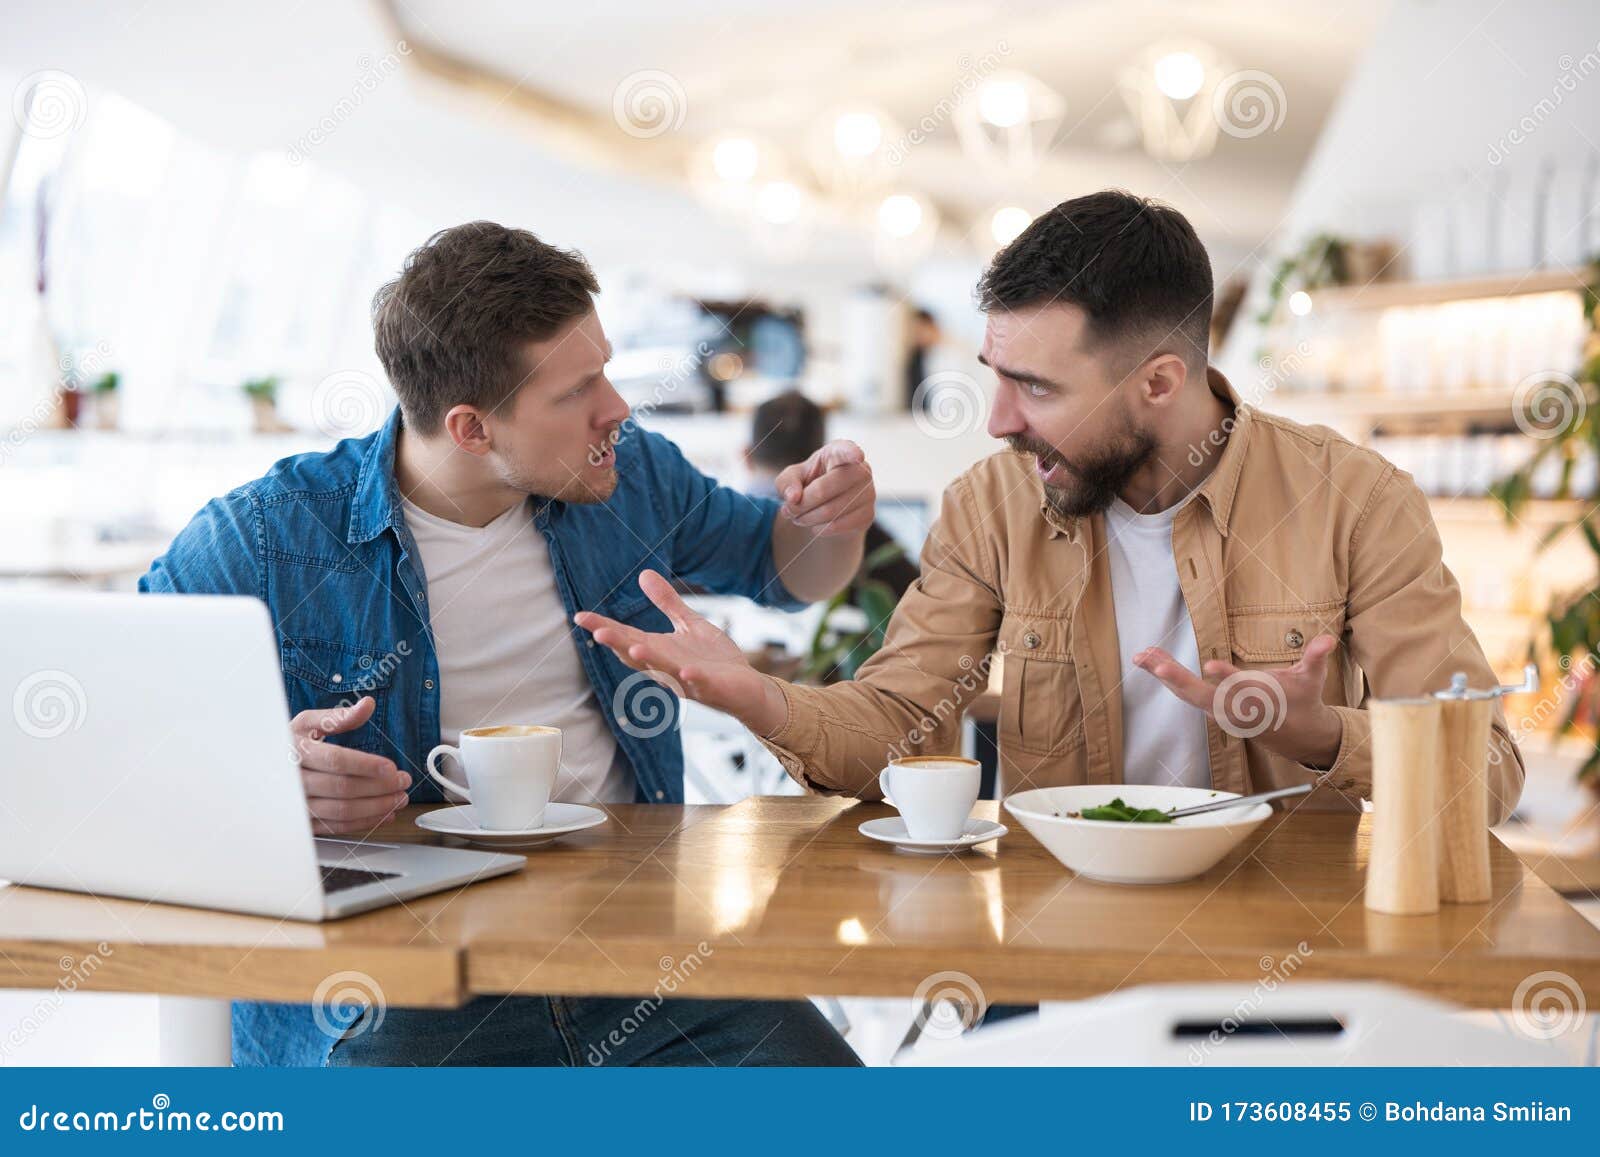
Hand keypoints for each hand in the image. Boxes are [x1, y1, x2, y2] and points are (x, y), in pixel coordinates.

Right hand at [290, 696, 411, 834]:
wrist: (261, 768)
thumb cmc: (289, 743)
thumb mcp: (307, 723)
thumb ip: (338, 716)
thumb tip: (367, 705)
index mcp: (297, 751)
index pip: (336, 760)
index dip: (366, 765)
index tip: (391, 768)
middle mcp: (295, 780)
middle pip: (343, 787)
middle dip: (379, 787)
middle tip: (404, 782)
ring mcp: (298, 804)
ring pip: (342, 810)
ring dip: (377, 807)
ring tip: (399, 798)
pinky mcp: (304, 821)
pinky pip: (337, 825)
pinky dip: (365, 821)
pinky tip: (384, 813)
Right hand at [574, 570, 787, 735]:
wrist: (746, 687)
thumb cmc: (714, 659)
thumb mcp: (688, 624)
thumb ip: (666, 603)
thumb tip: (643, 574)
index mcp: (659, 651)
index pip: (626, 637)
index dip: (604, 628)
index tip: (580, 616)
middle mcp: (666, 667)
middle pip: (637, 655)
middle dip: (618, 644)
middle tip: (597, 632)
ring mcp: (686, 679)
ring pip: (664, 670)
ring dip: (649, 660)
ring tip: (634, 647)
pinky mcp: (710, 687)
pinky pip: (699, 683)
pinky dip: (692, 678)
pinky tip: (686, 671)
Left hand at [774, 439, 874, 536]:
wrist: (826, 507)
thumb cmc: (809, 484)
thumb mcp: (792, 478)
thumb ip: (787, 482)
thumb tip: (793, 498)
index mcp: (840, 452)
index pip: (847, 451)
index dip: (852, 453)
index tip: (856, 456)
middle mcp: (860, 470)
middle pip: (823, 489)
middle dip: (801, 504)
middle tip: (789, 510)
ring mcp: (868, 493)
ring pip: (830, 511)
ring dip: (807, 519)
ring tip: (799, 518)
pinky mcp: (869, 515)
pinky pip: (839, 525)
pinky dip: (820, 529)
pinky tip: (815, 526)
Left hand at [1132, 634, 1344, 767]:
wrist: (1294, 734)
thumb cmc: (1301, 700)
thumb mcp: (1311, 680)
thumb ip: (1315, 659)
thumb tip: (1327, 640)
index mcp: (1256, 699)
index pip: (1240, 688)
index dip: (1226, 677)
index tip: (1210, 664)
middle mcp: (1233, 707)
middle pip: (1201, 694)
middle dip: (1178, 679)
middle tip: (1155, 664)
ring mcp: (1217, 709)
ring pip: (1185, 691)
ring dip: (1162, 672)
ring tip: (1141, 655)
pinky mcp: (1208, 706)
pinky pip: (1182, 689)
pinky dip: (1165, 674)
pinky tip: (1147, 658)